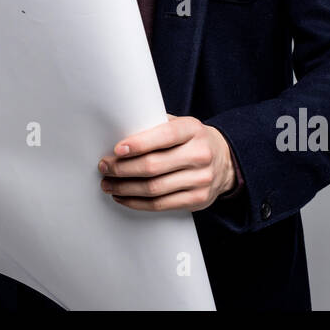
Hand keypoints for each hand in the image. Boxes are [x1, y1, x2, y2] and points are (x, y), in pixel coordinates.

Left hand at [97, 113, 235, 212]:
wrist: (225, 161)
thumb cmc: (191, 140)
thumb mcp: (180, 125)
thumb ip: (156, 127)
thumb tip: (118, 133)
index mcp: (193, 129)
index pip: (164, 136)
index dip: (138, 144)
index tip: (117, 150)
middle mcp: (200, 154)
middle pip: (153, 166)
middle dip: (122, 168)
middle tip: (104, 167)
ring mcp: (201, 179)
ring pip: (154, 188)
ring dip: (125, 188)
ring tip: (108, 184)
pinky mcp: (198, 199)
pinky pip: (161, 205)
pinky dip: (137, 202)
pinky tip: (123, 197)